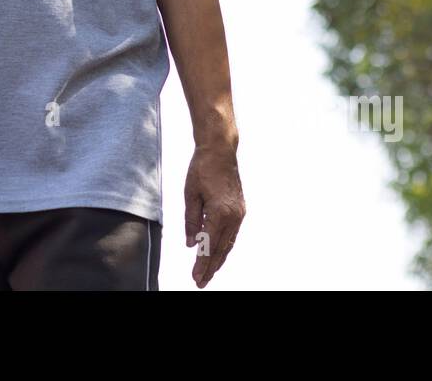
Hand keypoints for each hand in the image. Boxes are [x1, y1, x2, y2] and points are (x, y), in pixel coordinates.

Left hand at [184, 141, 244, 287]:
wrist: (220, 150)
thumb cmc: (202, 169)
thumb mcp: (190, 195)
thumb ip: (191, 221)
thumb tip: (190, 244)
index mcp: (219, 212)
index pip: (208, 245)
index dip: (201, 264)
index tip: (196, 278)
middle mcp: (233, 216)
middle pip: (221, 249)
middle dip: (210, 267)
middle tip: (200, 282)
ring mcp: (239, 213)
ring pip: (229, 243)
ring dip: (219, 259)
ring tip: (208, 272)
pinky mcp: (240, 209)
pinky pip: (232, 233)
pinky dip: (224, 245)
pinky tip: (217, 253)